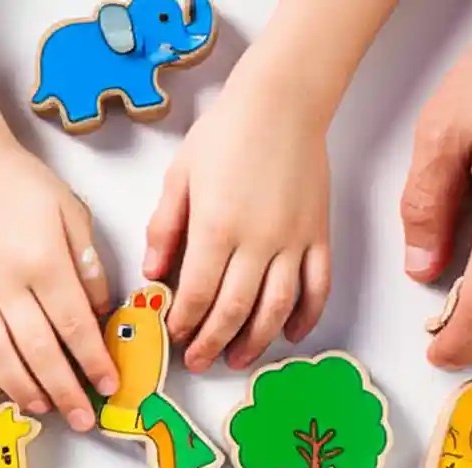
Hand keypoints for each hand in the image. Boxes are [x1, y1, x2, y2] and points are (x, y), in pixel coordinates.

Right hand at [0, 132, 117, 430]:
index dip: (94, 362)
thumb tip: (101, 313)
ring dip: (20, 387)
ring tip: (41, 407)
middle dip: (65, 391)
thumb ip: (88, 264)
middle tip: (82, 419)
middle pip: (39, 350)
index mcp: (43, 261)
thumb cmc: (21, 182)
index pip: (75, 327)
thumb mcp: (70, 212)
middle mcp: (5, 281)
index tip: (109, 386)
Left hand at [145, 64, 331, 371]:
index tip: (176, 337)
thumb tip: (152, 273)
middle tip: (199, 362)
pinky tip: (290, 334)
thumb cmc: (227, 132)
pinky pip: (317, 287)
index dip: (185, 323)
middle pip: (234, 310)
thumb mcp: (180, 175)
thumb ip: (164, 227)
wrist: (283, 101)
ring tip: (238, 359)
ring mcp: (293, 241)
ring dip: (256, 341)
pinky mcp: (319, 235)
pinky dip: (306, 317)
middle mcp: (257, 241)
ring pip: (277, 308)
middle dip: (213, 343)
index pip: (197, 293)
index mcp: (216, 226)